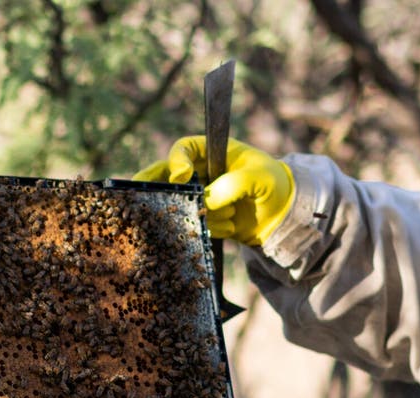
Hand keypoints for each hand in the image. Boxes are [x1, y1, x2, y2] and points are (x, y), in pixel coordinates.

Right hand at [133, 135, 294, 244]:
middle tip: (137, 194)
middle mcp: (201, 172)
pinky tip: (232, 226)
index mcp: (212, 152)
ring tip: (230, 214)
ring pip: (179, 203)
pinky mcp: (204, 218)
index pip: (184, 149)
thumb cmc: (273, 184)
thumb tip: (207, 202)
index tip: (181, 176)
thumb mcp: (259, 178)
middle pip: (165, 174)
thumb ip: (233, 184)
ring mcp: (200, 196)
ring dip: (202, 212)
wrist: (282, 215)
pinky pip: (195, 223)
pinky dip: (211, 227)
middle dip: (152, 184)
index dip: (177, 161)